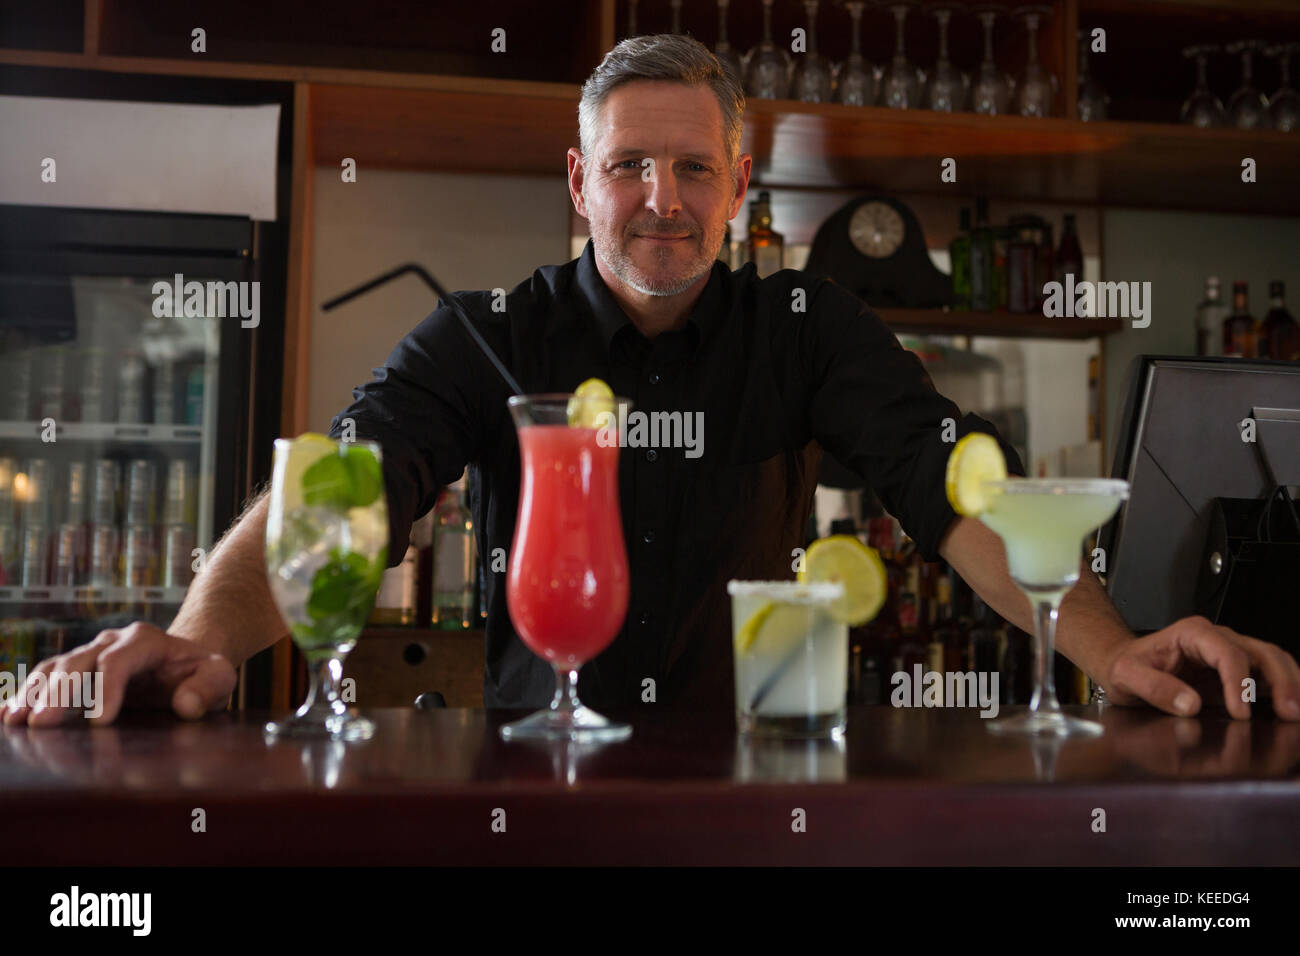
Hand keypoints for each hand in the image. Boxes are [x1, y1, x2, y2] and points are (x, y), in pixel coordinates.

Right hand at [2, 622, 236, 726]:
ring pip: (55, 668)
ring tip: (18, 722)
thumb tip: (187, 705)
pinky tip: (8, 715)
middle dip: (60, 693)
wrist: (183, 662)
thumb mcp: (218, 677)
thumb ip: (208, 687)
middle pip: (78, 662)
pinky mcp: (74, 670)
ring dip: (34, 694)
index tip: (99, 721)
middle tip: (42, 725)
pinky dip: (25, 695)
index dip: (107, 688)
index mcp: (144, 640)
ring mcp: (88, 653)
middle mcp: (110, 642)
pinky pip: (44, 678)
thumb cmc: (201, 673)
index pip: (119, 660)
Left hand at [1100, 616, 1299, 719]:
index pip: (1228, 654)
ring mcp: (1228, 653)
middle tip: (1288, 712)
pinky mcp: (1234, 672)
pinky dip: (1282, 691)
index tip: (1240, 713)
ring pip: (1272, 661)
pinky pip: (1266, 677)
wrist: (1121, 663)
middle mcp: (1216, 639)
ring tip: (1294, 713)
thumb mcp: (1125, 676)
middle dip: (1281, 681)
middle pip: (1262, 652)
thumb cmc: (1124, 665)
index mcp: (1191, 634)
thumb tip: (1191, 704)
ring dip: (1289, 685)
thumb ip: (1155, 688)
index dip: (1239, 683)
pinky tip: (1286, 710)